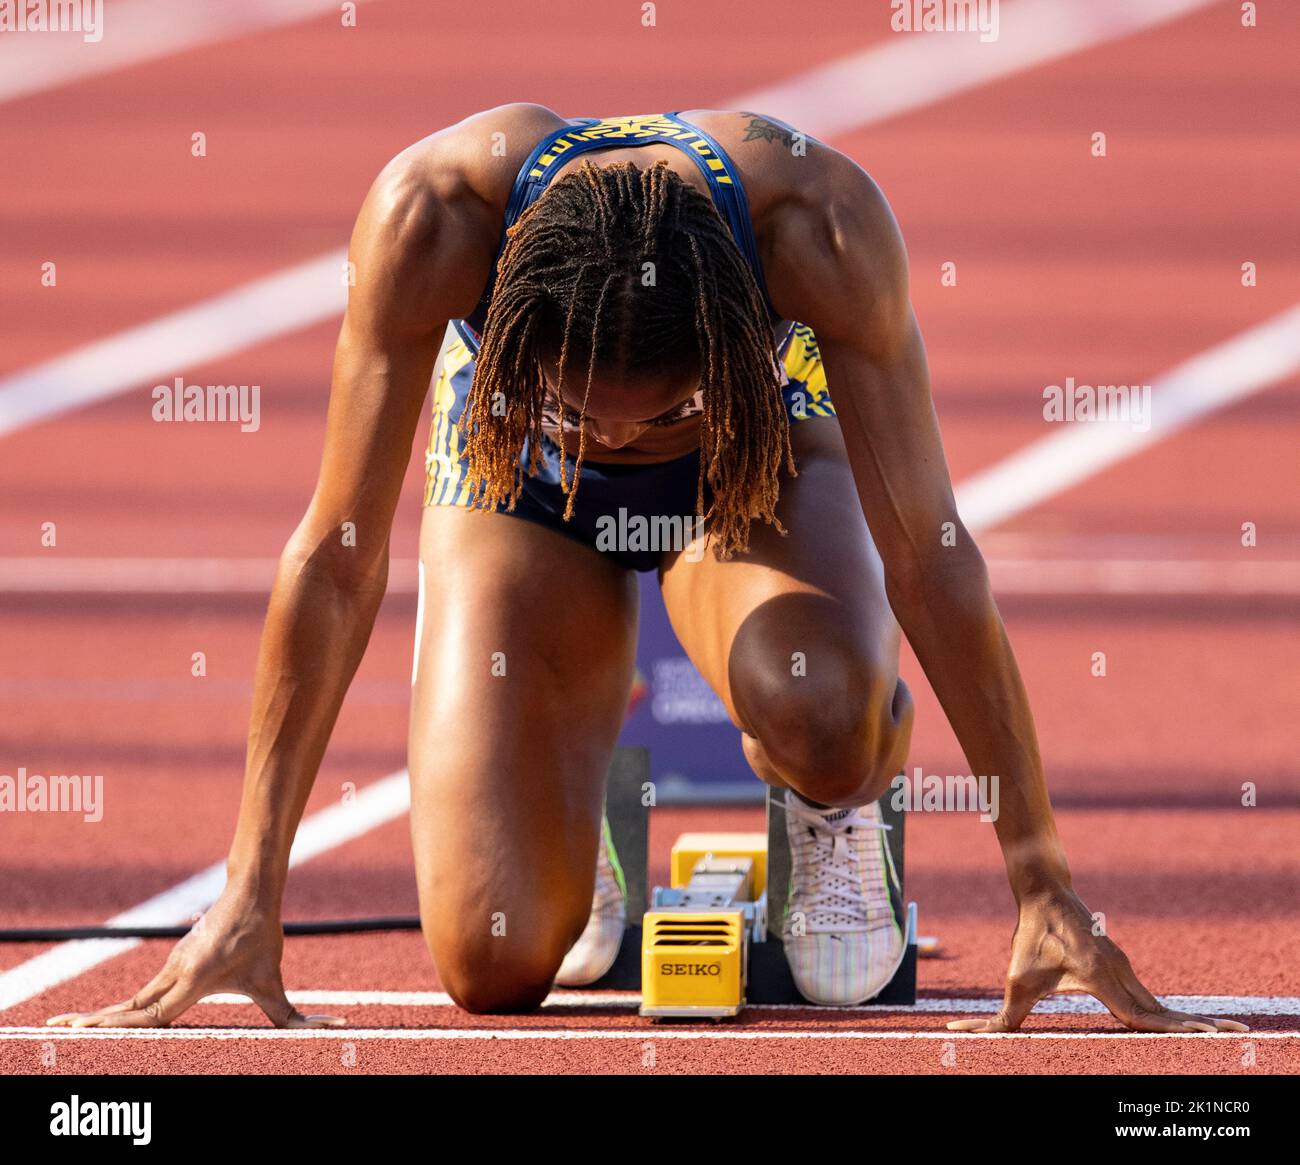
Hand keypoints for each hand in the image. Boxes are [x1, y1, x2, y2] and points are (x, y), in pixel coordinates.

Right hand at [46, 890, 344, 1028]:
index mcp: (192, 980)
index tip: (84, 1029)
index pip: (149, 1013)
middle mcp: (174, 973)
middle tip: (57, 1028)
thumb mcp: (274, 979)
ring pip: (135, 998)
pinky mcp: (175, 963)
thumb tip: (334, 1025)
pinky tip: (105, 1017)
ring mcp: (171, 966)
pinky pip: (146, 991)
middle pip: (130, 1006)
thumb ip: (290, 1014)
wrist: (251, 892)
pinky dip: (124, 1005)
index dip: (117, 1024)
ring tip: (69, 1027)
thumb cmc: (263, 935)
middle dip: (96, 1020)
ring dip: (106, 1014)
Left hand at [947, 886, 1247, 1033]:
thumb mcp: (1014, 981)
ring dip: (1190, 1022)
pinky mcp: (1121, 968)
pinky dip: (1171, 1013)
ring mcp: (1124, 969)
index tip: (1208, 1039)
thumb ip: (1000, 1019)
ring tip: (1228, 1034)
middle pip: (1163, 1012)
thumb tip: (962, 1034)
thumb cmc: (1029, 939)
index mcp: (1102, 978)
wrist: (1046, 893)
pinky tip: (1188, 1026)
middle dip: (1198, 1029)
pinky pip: (1149, 997)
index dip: (1173, 1031)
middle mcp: (1121, 973)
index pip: (1142, 1015)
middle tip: (1239, 1037)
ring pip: (1159, 1005)